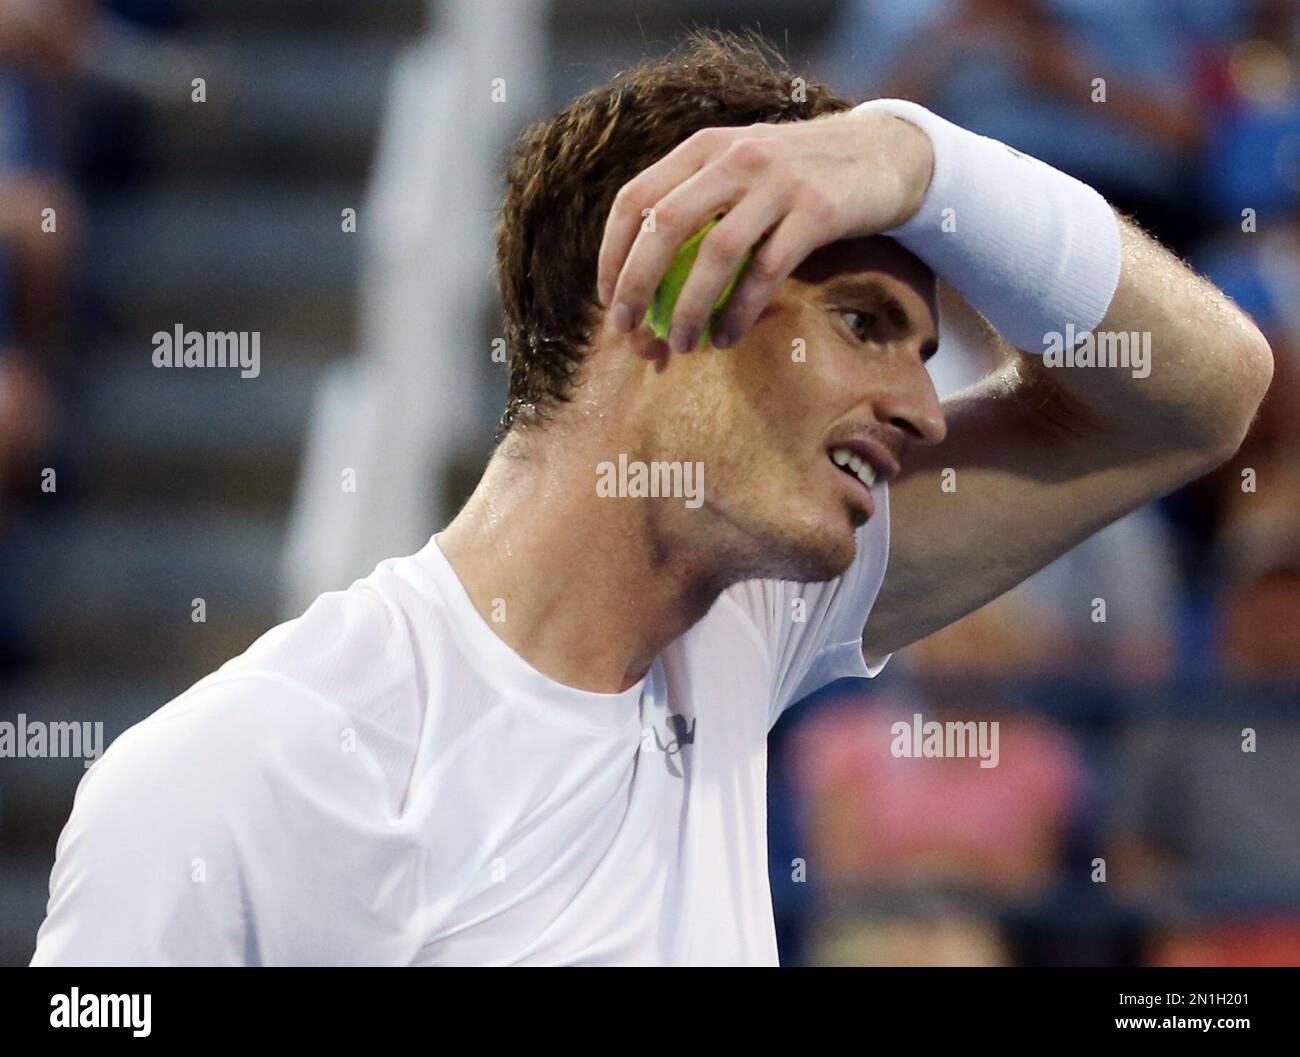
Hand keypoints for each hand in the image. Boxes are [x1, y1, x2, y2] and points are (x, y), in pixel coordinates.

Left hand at [596, 108, 933, 352]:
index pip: (636, 200)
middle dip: (637, 285)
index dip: (612, 255)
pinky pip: (767, 271)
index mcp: (703, 148)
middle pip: (665, 226)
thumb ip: (695, 205)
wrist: (884, 154)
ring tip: (681, 345)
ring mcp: (778, 181)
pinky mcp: (818, 210)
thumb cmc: (798, 179)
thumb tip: (640, 281)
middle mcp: (734, 158)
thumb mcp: (739, 171)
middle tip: (628, 332)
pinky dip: (740, 311)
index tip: (608, 302)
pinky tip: (727, 338)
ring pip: (715, 253)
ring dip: (689, 307)